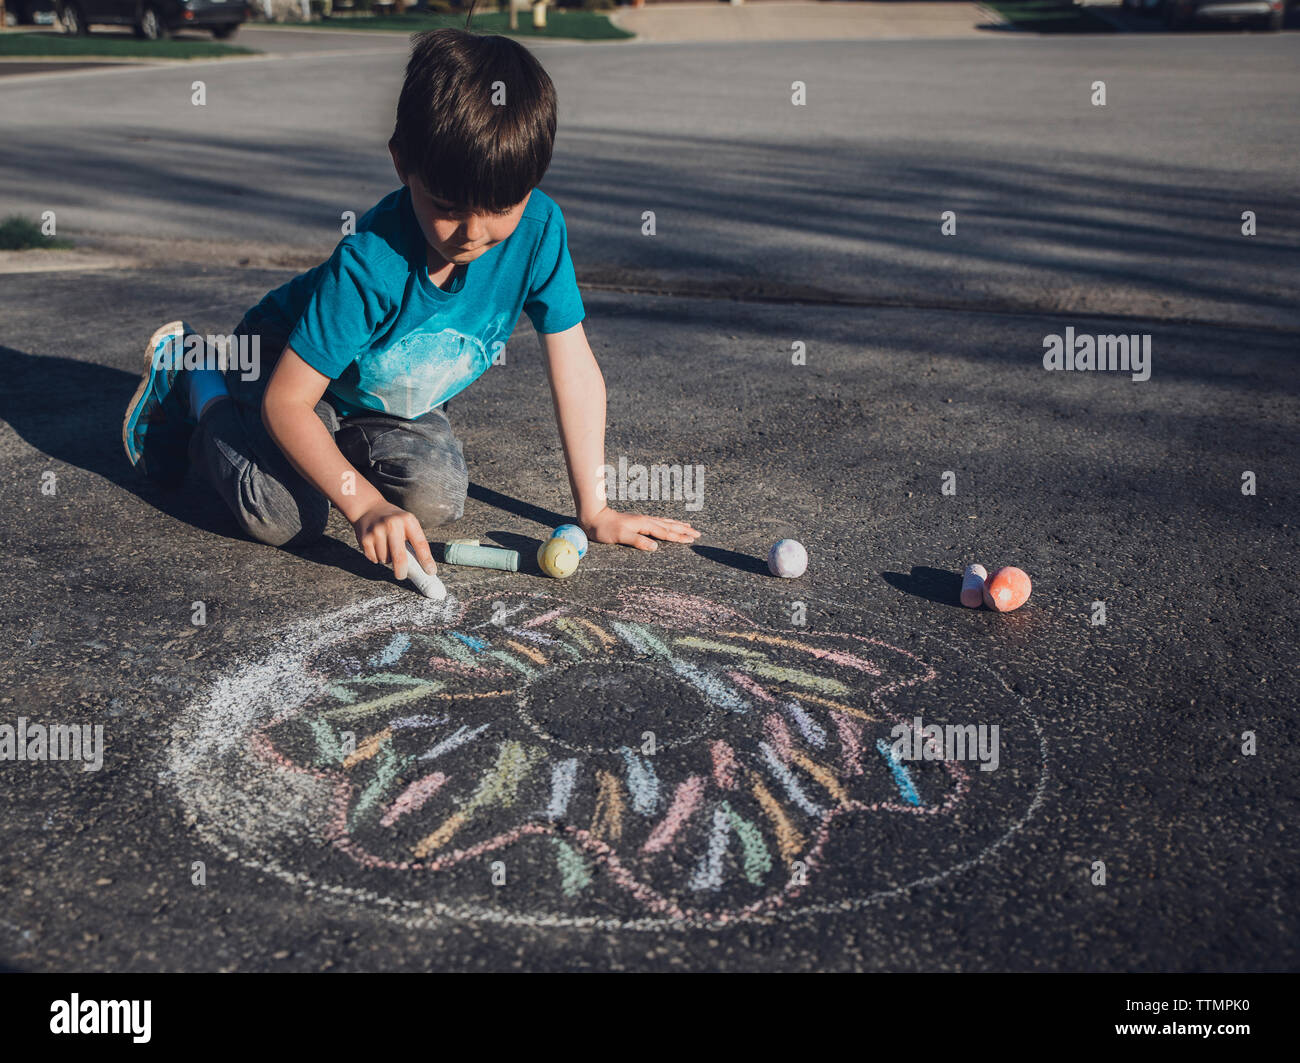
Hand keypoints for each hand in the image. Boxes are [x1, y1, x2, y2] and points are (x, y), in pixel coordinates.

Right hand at [351, 501, 434, 580]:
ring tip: (387, 547)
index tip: (430, 571)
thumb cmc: (393, 520)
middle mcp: (392, 525)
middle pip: (399, 556)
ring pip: (386, 559)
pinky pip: (374, 559)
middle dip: (402, 570)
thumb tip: (422, 566)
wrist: (367, 508)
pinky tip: (376, 546)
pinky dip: (377, 557)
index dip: (426, 560)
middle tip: (402, 576)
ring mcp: (377, 532)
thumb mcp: (406, 523)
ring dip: (388, 559)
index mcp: (407, 520)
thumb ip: (413, 540)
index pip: (420, 543)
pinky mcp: (365, 539)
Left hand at [582, 506, 701, 551]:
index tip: (691, 540)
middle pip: (669, 526)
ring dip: (678, 525)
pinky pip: (658, 522)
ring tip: (689, 527)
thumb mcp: (621, 537)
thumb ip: (638, 541)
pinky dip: (667, 523)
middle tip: (698, 534)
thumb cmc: (605, 529)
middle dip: (684, 530)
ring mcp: (642, 520)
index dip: (679, 537)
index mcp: (644, 525)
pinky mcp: (638, 522)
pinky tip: (668, 523)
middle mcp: (646, 521)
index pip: (665, 533)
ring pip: (665, 523)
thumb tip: (656, 547)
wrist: (594, 517)